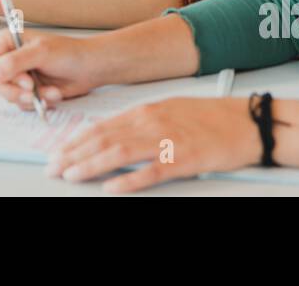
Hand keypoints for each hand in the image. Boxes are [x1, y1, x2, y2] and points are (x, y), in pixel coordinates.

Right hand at [0, 29, 106, 109]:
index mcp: (7, 42)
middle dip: (19, 92)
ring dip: (33, 97)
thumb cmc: (69, 53)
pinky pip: (24, 104)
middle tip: (35, 91)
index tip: (27, 82)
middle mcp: (9, 58)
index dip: (5, 80)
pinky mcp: (28, 90)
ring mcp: (19, 75)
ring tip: (51, 90)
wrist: (90, 67)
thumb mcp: (40, 53)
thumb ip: (13, 63)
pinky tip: (53, 93)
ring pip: (11, 97)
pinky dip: (39, 102)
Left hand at [47, 97, 257, 192]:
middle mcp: (152, 123)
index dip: (75, 140)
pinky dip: (129, 181)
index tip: (57, 152)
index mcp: (146, 110)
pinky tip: (112, 188)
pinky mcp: (184, 161)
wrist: (246, 122)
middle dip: (74, 154)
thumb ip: (140, 122)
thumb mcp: (169, 111)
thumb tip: (112, 134)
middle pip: (104, 139)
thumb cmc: (210, 117)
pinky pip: (152, 172)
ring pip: (120, 153)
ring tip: (70, 174)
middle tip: (52, 167)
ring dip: (91, 165)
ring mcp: (167, 141)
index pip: (101, 126)